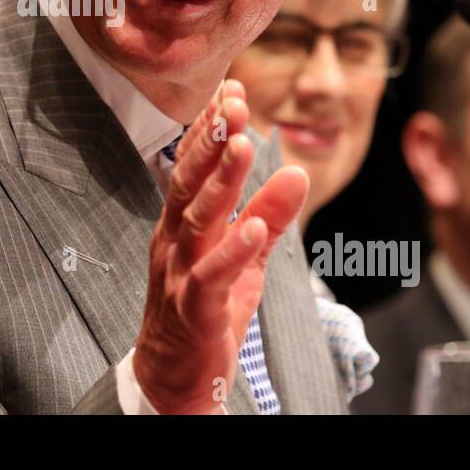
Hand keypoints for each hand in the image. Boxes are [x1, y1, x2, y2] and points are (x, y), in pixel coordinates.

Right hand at [133, 79, 308, 413]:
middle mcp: (173, 242)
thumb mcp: (244, 258)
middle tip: (234, 104)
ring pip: (198, 221)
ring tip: (245, 146)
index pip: (192, 167)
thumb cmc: (204, 312)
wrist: (173, 379)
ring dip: (221, 182)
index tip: (230, 90)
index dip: (209, 129)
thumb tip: (296, 172)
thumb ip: (267, 214)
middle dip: (212, 141)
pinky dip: (232, 252)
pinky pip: (211, 277)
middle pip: (190, 184)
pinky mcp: (194, 309)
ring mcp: (179, 274)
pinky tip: (252, 228)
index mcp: (181, 225)